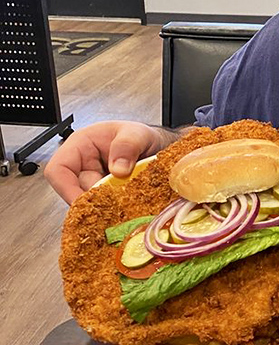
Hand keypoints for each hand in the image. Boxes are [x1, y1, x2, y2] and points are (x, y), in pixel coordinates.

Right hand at [44, 121, 165, 204]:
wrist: (156, 146)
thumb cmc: (139, 136)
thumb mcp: (137, 133)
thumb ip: (128, 145)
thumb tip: (118, 170)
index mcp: (80, 146)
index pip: (58, 170)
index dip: (66, 189)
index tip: (86, 203)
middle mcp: (82, 167)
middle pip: (75, 193)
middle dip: (97, 199)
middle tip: (121, 200)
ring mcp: (92, 183)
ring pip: (89, 204)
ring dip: (108, 206)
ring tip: (129, 198)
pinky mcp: (103, 197)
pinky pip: (103, 209)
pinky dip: (115, 210)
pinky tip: (129, 204)